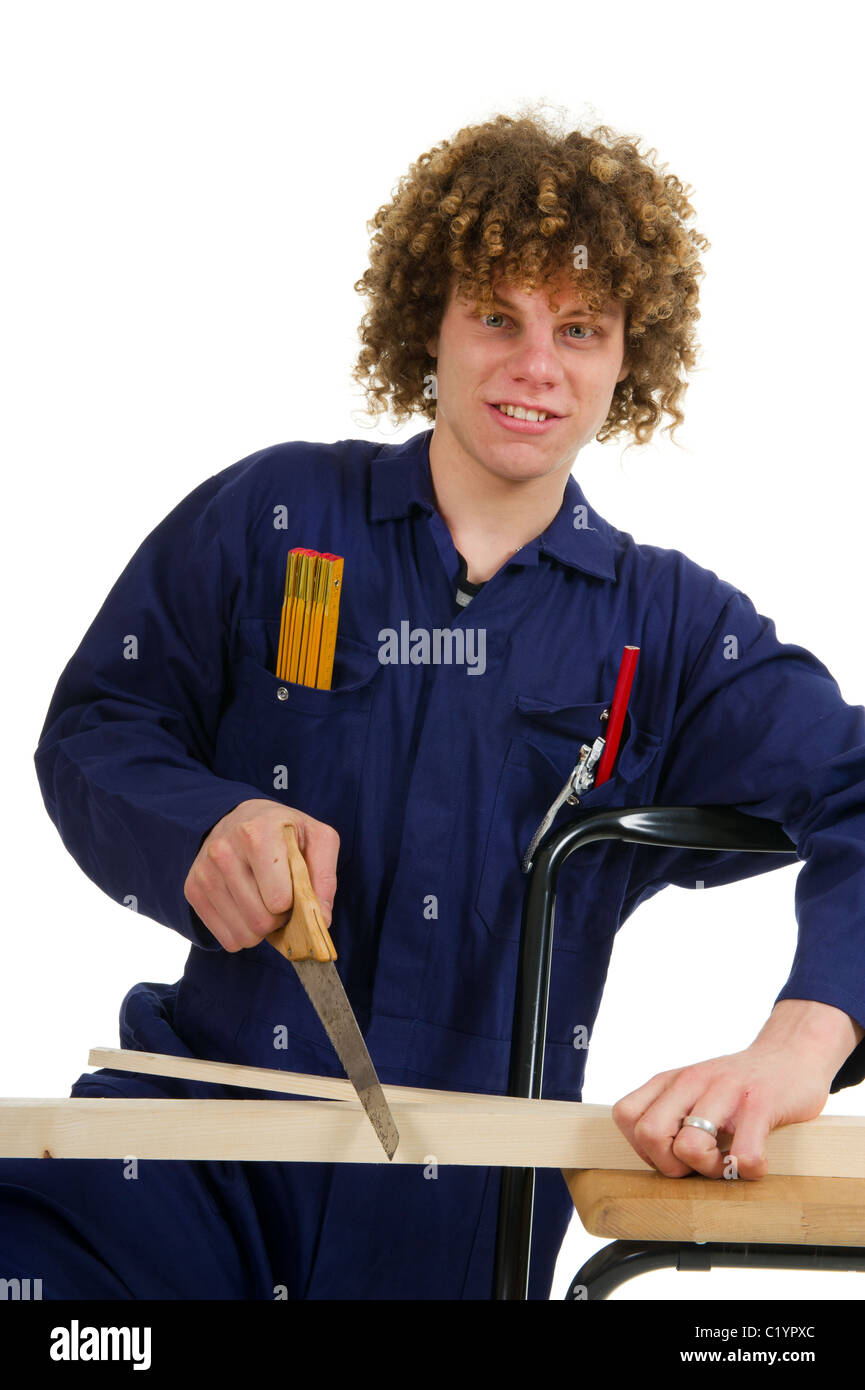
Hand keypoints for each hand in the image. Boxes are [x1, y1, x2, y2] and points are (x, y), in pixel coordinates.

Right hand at [183, 799, 338, 951]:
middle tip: (281, 900)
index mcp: (256, 834)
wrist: (241, 817)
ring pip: (243, 934)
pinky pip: (226, 939)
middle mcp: (223, 851)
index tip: (294, 888)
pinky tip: (247, 908)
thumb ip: (325, 878)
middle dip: (279, 920)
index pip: (278, 900)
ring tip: (264, 903)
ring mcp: (204, 871)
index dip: (294, 903)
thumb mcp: (318, 839)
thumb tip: (321, 921)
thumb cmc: (284, 831)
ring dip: (261, 929)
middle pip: (260, 921)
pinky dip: (243, 932)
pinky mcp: (192, 889)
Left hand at [611, 1034, 834, 1180]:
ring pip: (689, 1146)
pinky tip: (757, 1162)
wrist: (791, 1053)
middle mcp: (692, 1081)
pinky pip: (744, 1154)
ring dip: (711, 1170)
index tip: (673, 1154)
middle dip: (672, 1165)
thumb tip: (653, 1161)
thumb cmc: (738, 1085)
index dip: (644, 1147)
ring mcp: (725, 1089)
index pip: (625, 1116)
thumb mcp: (694, 1089)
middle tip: (700, 1164)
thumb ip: (669, 1113)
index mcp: (670, 1081)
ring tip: (730, 1164)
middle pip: (649, 1133)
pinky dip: (749, 1170)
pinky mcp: (760, 1102)